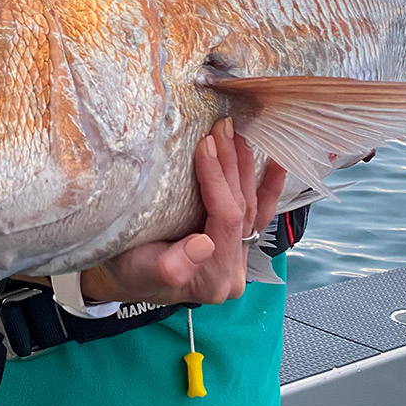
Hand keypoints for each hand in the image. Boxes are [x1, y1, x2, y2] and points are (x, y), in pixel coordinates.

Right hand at [80, 117, 286, 305]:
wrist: (128, 278)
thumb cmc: (129, 273)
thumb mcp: (140, 271)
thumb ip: (172, 267)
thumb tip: (204, 245)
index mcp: (214, 278)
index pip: (226, 219)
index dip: (218, 179)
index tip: (206, 144)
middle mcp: (234, 270)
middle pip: (242, 208)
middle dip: (232, 164)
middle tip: (222, 127)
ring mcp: (239, 257)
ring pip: (252, 205)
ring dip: (246, 166)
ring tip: (240, 133)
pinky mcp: (237, 243)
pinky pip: (260, 213)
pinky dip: (269, 187)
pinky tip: (277, 163)